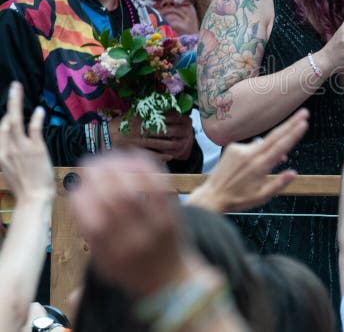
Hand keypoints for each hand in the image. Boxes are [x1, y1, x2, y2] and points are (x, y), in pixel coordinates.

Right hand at [0, 82, 52, 202]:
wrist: (33, 199)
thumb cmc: (26, 185)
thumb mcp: (10, 168)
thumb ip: (10, 153)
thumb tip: (12, 141)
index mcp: (0, 154)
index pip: (0, 129)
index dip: (5, 116)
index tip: (11, 107)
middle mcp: (7, 149)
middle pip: (5, 121)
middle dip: (10, 102)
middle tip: (14, 86)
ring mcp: (21, 149)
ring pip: (15, 121)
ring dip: (17, 102)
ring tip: (18, 88)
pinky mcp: (35, 150)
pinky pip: (34, 130)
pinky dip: (36, 119)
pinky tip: (39, 110)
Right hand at [70, 151, 186, 295]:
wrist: (172, 282)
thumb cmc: (132, 271)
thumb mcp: (103, 265)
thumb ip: (89, 236)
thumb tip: (74, 195)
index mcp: (111, 255)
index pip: (92, 220)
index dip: (81, 197)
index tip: (77, 185)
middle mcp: (133, 240)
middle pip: (113, 199)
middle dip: (97, 175)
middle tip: (89, 163)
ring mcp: (155, 226)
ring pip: (134, 189)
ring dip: (118, 167)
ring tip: (108, 157)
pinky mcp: (173, 215)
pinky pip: (158, 186)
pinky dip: (144, 168)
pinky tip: (132, 157)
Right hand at [107, 112, 193, 161]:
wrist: (103, 137)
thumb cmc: (119, 125)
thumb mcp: (131, 114)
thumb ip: (145, 112)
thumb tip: (162, 107)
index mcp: (141, 119)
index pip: (162, 118)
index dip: (175, 118)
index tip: (184, 119)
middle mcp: (142, 129)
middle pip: (165, 131)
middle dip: (178, 131)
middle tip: (187, 132)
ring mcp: (139, 142)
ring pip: (160, 143)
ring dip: (173, 144)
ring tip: (182, 144)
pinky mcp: (136, 151)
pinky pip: (152, 154)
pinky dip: (162, 156)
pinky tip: (171, 156)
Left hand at [187, 108, 306, 211]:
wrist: (212, 196)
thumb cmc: (238, 199)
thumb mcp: (262, 197)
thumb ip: (279, 184)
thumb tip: (294, 173)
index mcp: (259, 166)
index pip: (281, 146)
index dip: (294, 134)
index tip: (304, 123)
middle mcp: (250, 154)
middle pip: (275, 135)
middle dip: (291, 123)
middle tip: (304, 112)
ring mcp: (240, 149)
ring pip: (263, 143)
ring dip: (271, 148)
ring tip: (266, 168)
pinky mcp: (232, 147)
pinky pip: (251, 146)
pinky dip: (256, 152)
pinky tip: (248, 167)